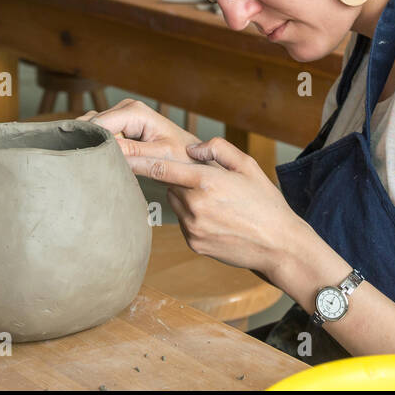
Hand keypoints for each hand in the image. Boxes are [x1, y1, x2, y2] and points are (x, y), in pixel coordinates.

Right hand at [79, 98, 198, 163]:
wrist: (190, 157)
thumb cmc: (181, 156)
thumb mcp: (160, 156)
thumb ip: (133, 151)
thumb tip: (107, 148)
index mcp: (135, 111)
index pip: (99, 124)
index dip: (95, 143)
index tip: (97, 162)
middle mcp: (126, 107)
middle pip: (94, 125)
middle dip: (95, 144)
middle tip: (104, 164)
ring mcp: (121, 114)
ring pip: (94, 128)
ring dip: (98, 145)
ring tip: (109, 162)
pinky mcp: (119, 124)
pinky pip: (100, 132)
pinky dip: (100, 145)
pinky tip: (109, 157)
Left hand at [128, 136, 303, 276]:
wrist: (279, 246)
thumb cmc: (266, 203)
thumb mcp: (248, 166)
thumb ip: (218, 149)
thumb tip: (193, 148)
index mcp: (206, 182)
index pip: (160, 167)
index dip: (135, 159)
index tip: (115, 153)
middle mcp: (195, 205)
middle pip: (170, 184)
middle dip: (179, 178)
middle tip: (205, 181)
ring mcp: (192, 228)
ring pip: (177, 203)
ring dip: (188, 197)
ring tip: (219, 203)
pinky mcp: (193, 243)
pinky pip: (185, 222)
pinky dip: (195, 217)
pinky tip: (219, 219)